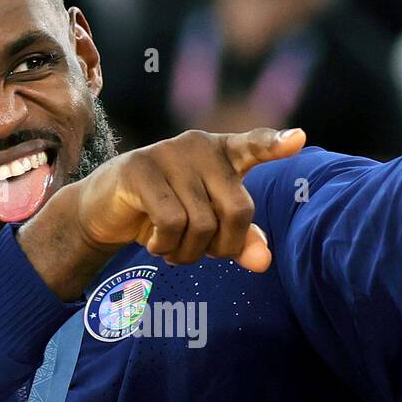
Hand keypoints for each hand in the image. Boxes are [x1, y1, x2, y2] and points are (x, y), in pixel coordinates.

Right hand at [22, 127, 305, 298]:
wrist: (102, 211)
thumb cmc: (162, 215)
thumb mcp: (204, 228)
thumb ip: (238, 239)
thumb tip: (264, 262)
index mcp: (221, 154)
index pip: (254, 145)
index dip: (275, 144)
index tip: (299, 140)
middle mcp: (199, 146)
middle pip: (239, 209)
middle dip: (224, 246)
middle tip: (201, 254)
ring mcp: (168, 154)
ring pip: (203, 223)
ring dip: (188, 253)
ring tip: (170, 248)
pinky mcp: (139, 170)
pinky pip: (171, 222)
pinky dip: (166, 245)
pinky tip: (153, 242)